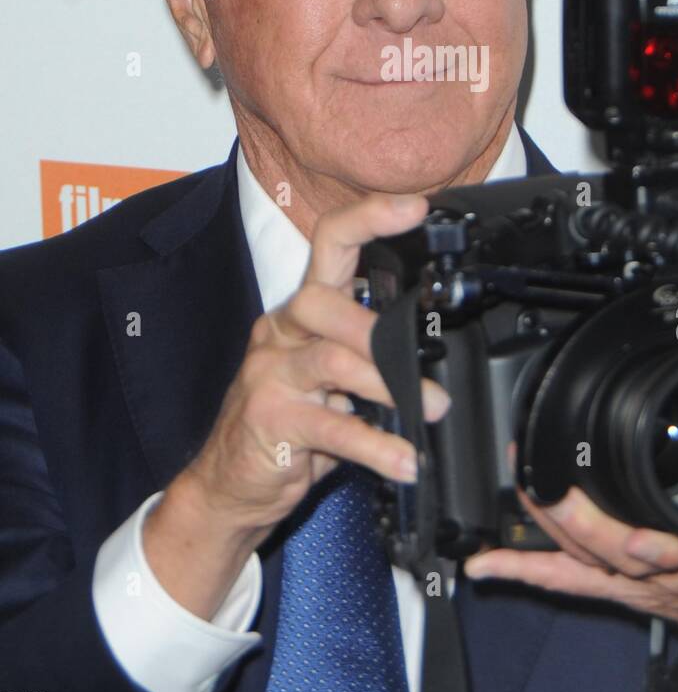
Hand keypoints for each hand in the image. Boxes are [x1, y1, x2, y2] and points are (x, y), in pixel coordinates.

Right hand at [143, 191, 449, 617]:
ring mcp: (269, 374)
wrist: (228, 485)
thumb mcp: (331, 379)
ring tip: (431, 408)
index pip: (329, 243)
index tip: (415, 207)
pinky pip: (331, 426)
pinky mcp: (269, 420)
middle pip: (322, 300)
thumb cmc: (287, 425)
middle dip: (376, 328)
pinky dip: (376, 445)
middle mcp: (281, 332)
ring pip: (331, 360)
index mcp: (302, 312)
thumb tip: (434, 347)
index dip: (370, 218)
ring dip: (390, 385)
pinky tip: (404, 460)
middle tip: (423, 362)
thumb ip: (371, 354)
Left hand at [465, 478, 677, 665]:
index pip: (668, 542)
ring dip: (546, 523)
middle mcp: (661, 567)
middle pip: (611, 547)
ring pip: (584, 557)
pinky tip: (483, 564)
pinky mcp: (615, 586)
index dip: (641, 533)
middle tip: (544, 477)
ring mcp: (632, 579)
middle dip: (572, 512)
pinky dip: (522, 569)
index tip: (622, 519)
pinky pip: (564, 580)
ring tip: (521, 486)